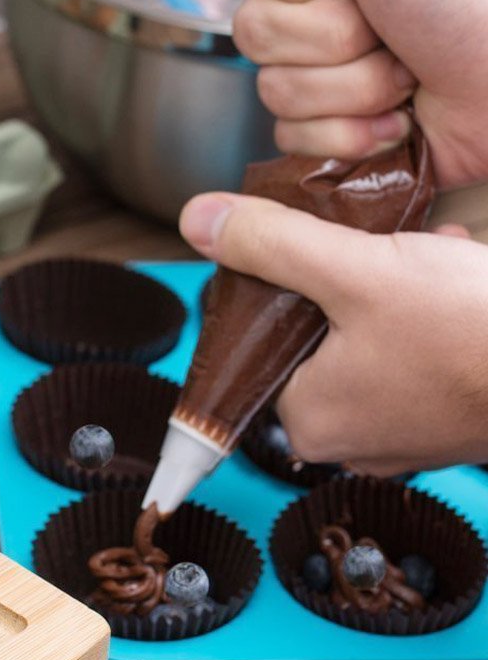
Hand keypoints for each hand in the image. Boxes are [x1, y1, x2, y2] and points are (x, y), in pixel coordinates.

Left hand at [180, 191, 487, 474]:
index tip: (302, 248)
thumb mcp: (357, 271)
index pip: (254, 341)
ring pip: (364, 337)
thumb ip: (273, 244)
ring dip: (384, 286)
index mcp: (307, 417)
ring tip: (417, 251)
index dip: (273, 284)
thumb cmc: (475, 334)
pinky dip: (421, 310)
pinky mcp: (445, 416)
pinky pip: (410, 352)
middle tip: (364, 243)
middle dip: (339, 280)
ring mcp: (401, 432)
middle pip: (310, 336)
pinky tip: (449, 269)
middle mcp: (347, 438)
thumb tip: (199, 221)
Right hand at [190, 0, 487, 189]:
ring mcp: (315, 75)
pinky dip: (352, 131)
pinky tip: (396, 118)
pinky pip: (292, 137)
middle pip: (252, 32)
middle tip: (388, 22)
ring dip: (353, 85)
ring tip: (405, 73)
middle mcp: (307, 11)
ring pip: (273, 90)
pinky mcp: (325, 130)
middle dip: (333, 33)